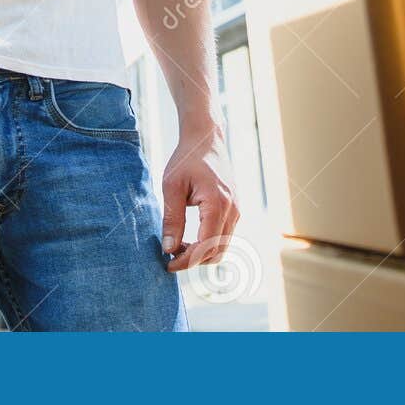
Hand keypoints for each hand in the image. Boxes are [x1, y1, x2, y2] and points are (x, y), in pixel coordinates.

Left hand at [160, 126, 238, 271]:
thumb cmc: (186, 159)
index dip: (186, 261)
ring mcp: (236, 211)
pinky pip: (223, 236)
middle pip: (216, 252)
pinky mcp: (234, 210)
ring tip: (176, 245)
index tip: (168, 264)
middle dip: (193, 260)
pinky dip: (207, 244)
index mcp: (217, 204)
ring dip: (200, 253)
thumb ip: (172, 218)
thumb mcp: (172, 187)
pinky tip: (187, 237)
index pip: (205, 246)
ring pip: (221, 247)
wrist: (206, 140)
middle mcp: (232, 210)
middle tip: (169, 255)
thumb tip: (168, 249)